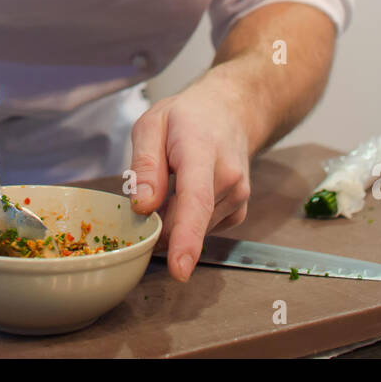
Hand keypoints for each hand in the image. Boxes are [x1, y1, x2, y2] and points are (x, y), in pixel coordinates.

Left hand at [128, 72, 257, 281]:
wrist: (231, 112)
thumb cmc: (188, 117)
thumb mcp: (152, 125)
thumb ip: (144, 165)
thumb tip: (142, 208)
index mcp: (202, 152)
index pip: (196, 200)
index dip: (186, 238)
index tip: (179, 269)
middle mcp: (228, 178)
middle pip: (186, 220)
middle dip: (157, 220)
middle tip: (148, 188)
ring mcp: (238, 197)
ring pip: (190, 228)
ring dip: (171, 217)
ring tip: (173, 179)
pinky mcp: (237, 212)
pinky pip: (201, 229)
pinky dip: (185, 220)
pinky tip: (186, 191)